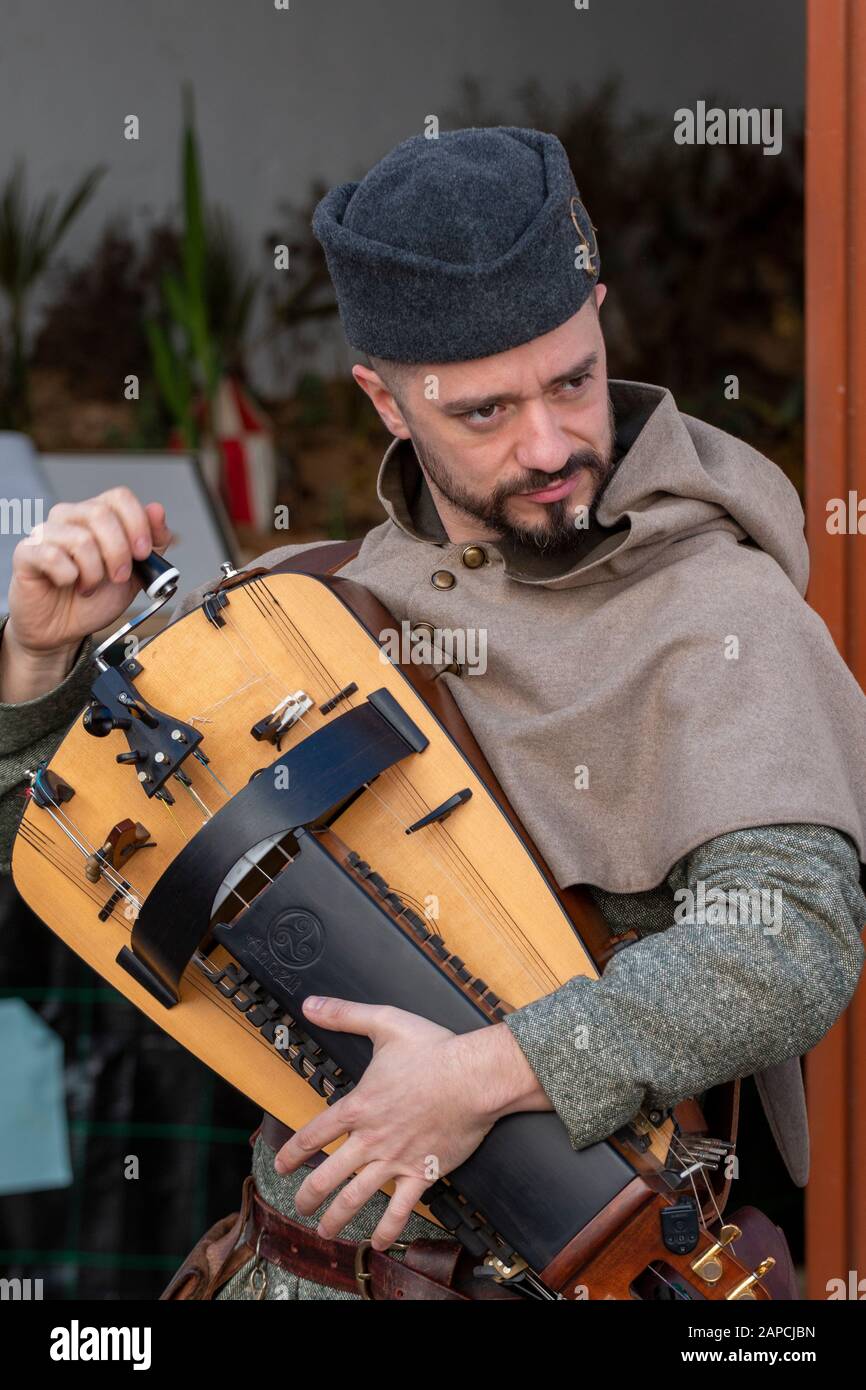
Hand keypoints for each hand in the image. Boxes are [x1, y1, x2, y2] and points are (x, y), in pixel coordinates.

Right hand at [6, 487, 173, 656]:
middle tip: (118, 577)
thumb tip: (157, 510)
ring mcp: (46, 532)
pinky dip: (69, 577)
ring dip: (95, 572)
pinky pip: (53, 556)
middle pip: (101, 514)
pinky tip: (68, 584)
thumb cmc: (96, 598)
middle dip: (119, 553)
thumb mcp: (136, 574)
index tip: (143, 553)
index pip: (119, 497)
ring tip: (90, 586)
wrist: (65, 629)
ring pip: (81, 538)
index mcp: (97, 515)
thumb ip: (152, 544)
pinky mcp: (27, 553)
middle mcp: (70, 516)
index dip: (138, 523)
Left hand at [273, 996, 551, 1250]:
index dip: (292, 1152)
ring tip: (325, 1231)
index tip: (281, 1164)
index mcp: (359, 1106)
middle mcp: (371, 1139)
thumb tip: (311, 1004)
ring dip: (338, 1217)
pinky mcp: (423, 1172)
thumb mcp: (385, 1022)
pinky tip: (380, 1241)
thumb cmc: (434, 1050)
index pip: (314, 1134)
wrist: (475, 1077)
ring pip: (358, 1198)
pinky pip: (402, 1209)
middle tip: (299, 1207)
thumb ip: (345, 1014)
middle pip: (328, 1175)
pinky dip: (389, 1228)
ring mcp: (396, 1159)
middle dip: (309, 1195)